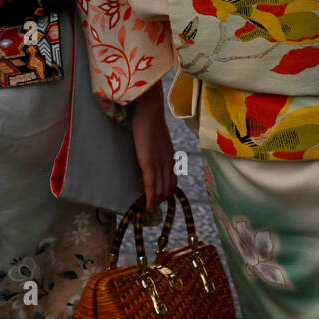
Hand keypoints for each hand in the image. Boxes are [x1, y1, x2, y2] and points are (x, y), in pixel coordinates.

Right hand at [131, 81, 175, 210]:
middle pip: (168, 188)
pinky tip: (146, 206)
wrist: (149, 109)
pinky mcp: (149, 162)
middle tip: (150, 208)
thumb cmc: (149, 119)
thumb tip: (148, 152)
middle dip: (160, 200)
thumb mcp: (156, 137)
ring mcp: (159, 162)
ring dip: (155, 202)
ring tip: (147, 210)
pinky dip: (150, 198)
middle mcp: (167, 162)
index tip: (159, 199)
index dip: (166, 192)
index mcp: (169, 156)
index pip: (172, 180)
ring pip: (161, 189)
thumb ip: (155, 147)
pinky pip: (151, 184)